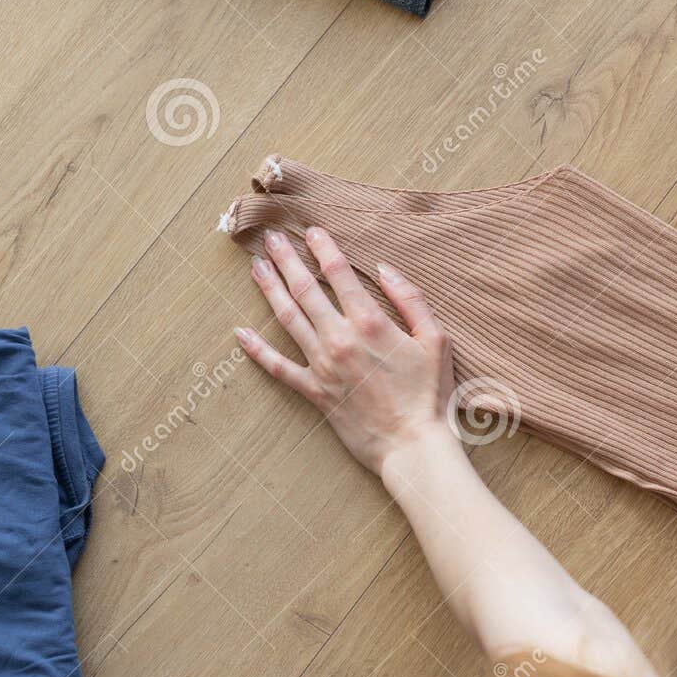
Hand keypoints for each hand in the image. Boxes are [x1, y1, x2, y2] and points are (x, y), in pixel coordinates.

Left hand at [235, 226, 453, 472]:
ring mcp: (323, 365)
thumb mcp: (436, 339)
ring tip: (255, 268)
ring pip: (288, 319)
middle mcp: (340, 338)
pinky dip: (257, 350)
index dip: (323, 248)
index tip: (311, 231)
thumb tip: (385, 269)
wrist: (412, 445)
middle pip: (305, 290)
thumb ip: (411, 299)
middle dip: (286, 260)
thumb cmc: (430, 394)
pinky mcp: (314, 392)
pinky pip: (278, 368)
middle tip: (270, 239)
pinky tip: (240, 333)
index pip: (339, 274)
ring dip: (269, 290)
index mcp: (371, 322)